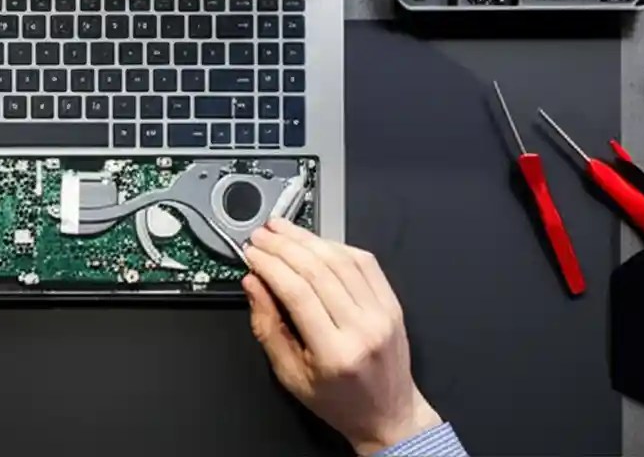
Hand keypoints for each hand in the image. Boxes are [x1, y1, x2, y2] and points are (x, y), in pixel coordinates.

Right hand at [242, 219, 440, 455]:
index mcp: (335, 353)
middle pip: (318, 270)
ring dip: (307, 239)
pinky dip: (336, 246)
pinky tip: (314, 241)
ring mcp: (383, 313)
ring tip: (282, 229)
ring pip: (341, 260)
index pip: (296, 293)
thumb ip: (268, 328)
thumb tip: (253, 283)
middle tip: (261, 235)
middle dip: (283, 246)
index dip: (269, 266)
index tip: (251, 254)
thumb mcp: (290, 376)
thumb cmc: (338, 401)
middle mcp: (363, 328)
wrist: (388, 414)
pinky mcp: (393, 304)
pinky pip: (364, 262)